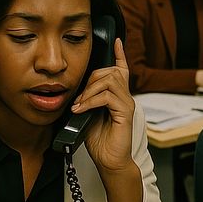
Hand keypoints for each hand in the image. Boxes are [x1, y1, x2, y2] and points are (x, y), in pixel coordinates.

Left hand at [71, 38, 136, 173]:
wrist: (109, 161)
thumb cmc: (99, 141)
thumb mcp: (88, 115)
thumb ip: (86, 100)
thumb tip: (75, 91)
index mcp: (117, 96)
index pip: (121, 69)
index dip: (119, 54)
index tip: (115, 40)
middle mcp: (124, 97)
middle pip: (110, 72)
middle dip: (90, 79)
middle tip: (78, 99)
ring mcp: (126, 104)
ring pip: (110, 80)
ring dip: (90, 90)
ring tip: (80, 105)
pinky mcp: (125, 113)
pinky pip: (108, 97)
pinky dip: (91, 101)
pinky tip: (82, 110)